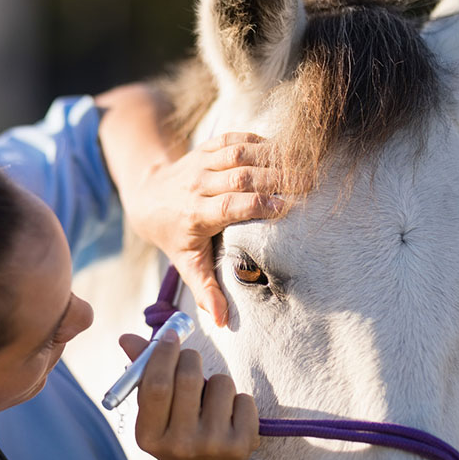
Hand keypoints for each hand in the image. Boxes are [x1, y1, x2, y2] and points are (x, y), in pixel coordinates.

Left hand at [96, 84, 290, 327]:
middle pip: (239, 176)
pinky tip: (284, 147)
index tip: (285, 208)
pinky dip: (260, 140)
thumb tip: (222, 321)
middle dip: (275, 177)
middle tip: (310, 182)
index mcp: (194, 214)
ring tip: (306, 162)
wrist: (148, 197)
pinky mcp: (207, 148)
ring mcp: (201, 163)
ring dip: (272, 155)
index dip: (256, 204)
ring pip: (239, 153)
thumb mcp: (186, 264)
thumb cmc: (174, 235)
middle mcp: (197, 185)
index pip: (227, 206)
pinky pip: (234, 138)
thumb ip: (205, 288)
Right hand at [120, 332, 258, 459]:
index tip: (170, 336)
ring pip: (222, 383)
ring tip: (211, 400)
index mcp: (149, 436)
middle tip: (191, 359)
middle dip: (191, 358)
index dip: (164, 353)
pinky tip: (229, 418)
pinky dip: (238, 400)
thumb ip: (142, 376)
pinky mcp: (242, 446)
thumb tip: (128, 337)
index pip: (156, 384)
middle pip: (189, 377)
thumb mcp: (153, 417)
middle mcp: (179, 444)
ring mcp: (212, 446)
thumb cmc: (174, 441)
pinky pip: (244, 399)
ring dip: (218, 382)